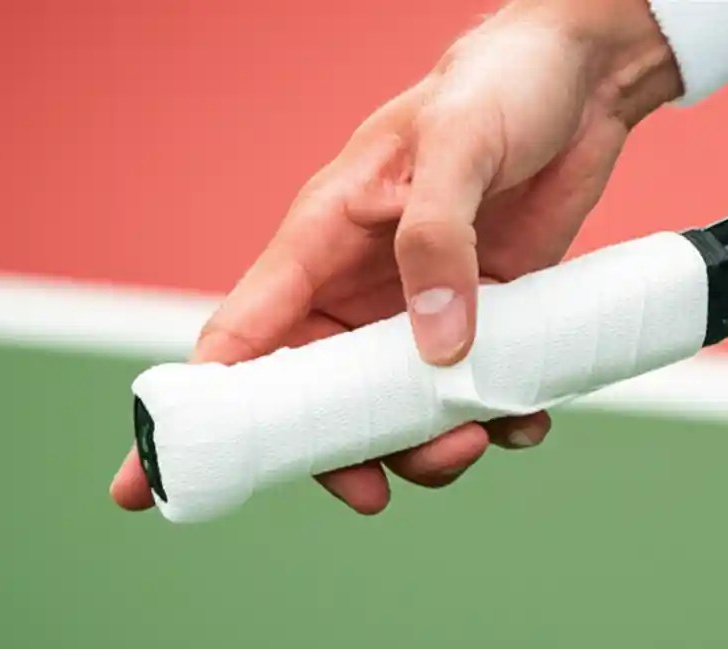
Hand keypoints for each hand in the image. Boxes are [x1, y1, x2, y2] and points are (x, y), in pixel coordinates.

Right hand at [110, 0, 682, 514]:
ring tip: (481, 436)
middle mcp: (362, 286)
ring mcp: (423, 307)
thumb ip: (437, 243)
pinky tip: (524, 419)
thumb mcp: (457, 146)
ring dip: (427, 447)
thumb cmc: (497, 87)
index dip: (193, 413)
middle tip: (376, 493)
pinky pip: (475, 393)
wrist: (581, 75)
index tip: (146, 483)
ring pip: (398, 412)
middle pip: (320, 402)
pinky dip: (496, 420)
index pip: (240, 338)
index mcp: (323, 240)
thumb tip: (436, 353)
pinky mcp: (487, 316)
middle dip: (341, 458)